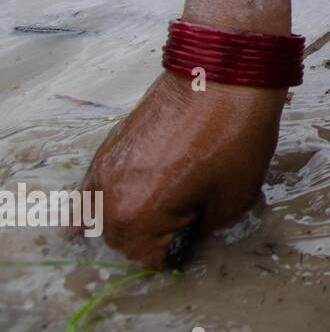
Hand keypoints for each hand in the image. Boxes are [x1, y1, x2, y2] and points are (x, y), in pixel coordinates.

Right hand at [79, 71, 286, 268]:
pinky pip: (92, 185)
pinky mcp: (109, 144)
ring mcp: (103, 166)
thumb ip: (206, 227)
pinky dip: (97, 200)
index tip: (195, 240)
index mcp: (135, 215)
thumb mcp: (234, 199)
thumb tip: (194, 230)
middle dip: (147, 238)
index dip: (176, 254)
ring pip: (98, 212)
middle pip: (118, 237)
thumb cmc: (233, 137)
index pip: (147, 257)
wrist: (222, 73)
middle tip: (184, 222)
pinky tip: (101, 209)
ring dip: (121, 220)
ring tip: (152, 216)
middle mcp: (106, 194)